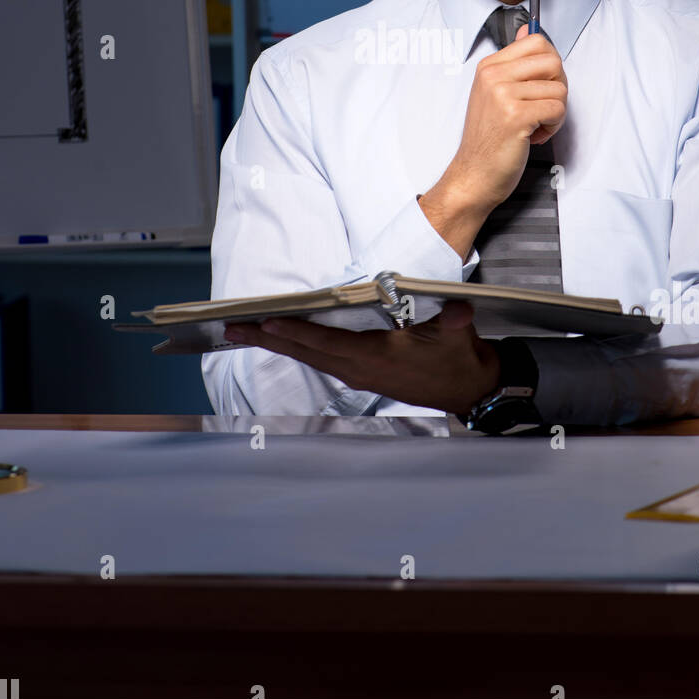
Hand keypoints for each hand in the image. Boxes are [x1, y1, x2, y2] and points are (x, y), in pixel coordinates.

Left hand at [222, 300, 501, 414]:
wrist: (467, 388)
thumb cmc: (456, 359)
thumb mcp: (457, 337)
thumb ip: (455, 322)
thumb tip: (458, 311)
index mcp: (374, 358)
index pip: (326, 343)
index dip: (296, 332)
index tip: (266, 323)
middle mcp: (358, 369)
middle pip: (305, 352)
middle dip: (267, 339)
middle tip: (231, 328)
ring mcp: (357, 374)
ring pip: (308, 357)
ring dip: (276, 343)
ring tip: (244, 332)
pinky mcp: (360, 374)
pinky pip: (319, 359)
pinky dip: (297, 347)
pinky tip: (282, 339)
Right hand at [418, 23, 566, 257]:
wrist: (474, 174)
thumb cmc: (488, 139)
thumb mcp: (494, 94)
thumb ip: (513, 63)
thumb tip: (526, 30)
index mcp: (489, 66)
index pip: (536, 40)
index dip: (550, 65)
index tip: (540, 86)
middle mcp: (493, 75)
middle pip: (553, 61)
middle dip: (558, 88)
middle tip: (542, 108)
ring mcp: (503, 94)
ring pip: (559, 89)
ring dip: (555, 113)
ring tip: (534, 126)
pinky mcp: (515, 116)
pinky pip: (557, 110)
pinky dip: (553, 127)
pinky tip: (534, 136)